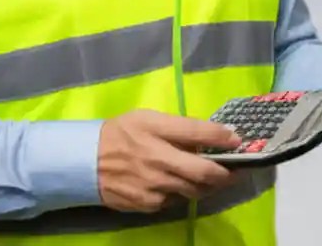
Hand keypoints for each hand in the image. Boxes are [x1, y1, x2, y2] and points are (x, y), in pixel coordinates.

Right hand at [97, 110, 240, 212]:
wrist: (84, 162)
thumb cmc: (121, 134)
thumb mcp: (147, 118)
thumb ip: (178, 126)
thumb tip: (210, 133)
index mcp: (156, 130)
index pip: (197, 132)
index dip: (222, 137)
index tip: (237, 139)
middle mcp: (157, 159)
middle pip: (204, 171)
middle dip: (226, 172)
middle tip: (237, 170)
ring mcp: (153, 185)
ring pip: (194, 190)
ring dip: (209, 185)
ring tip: (216, 178)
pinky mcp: (148, 204)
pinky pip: (175, 201)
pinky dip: (183, 194)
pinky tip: (182, 185)